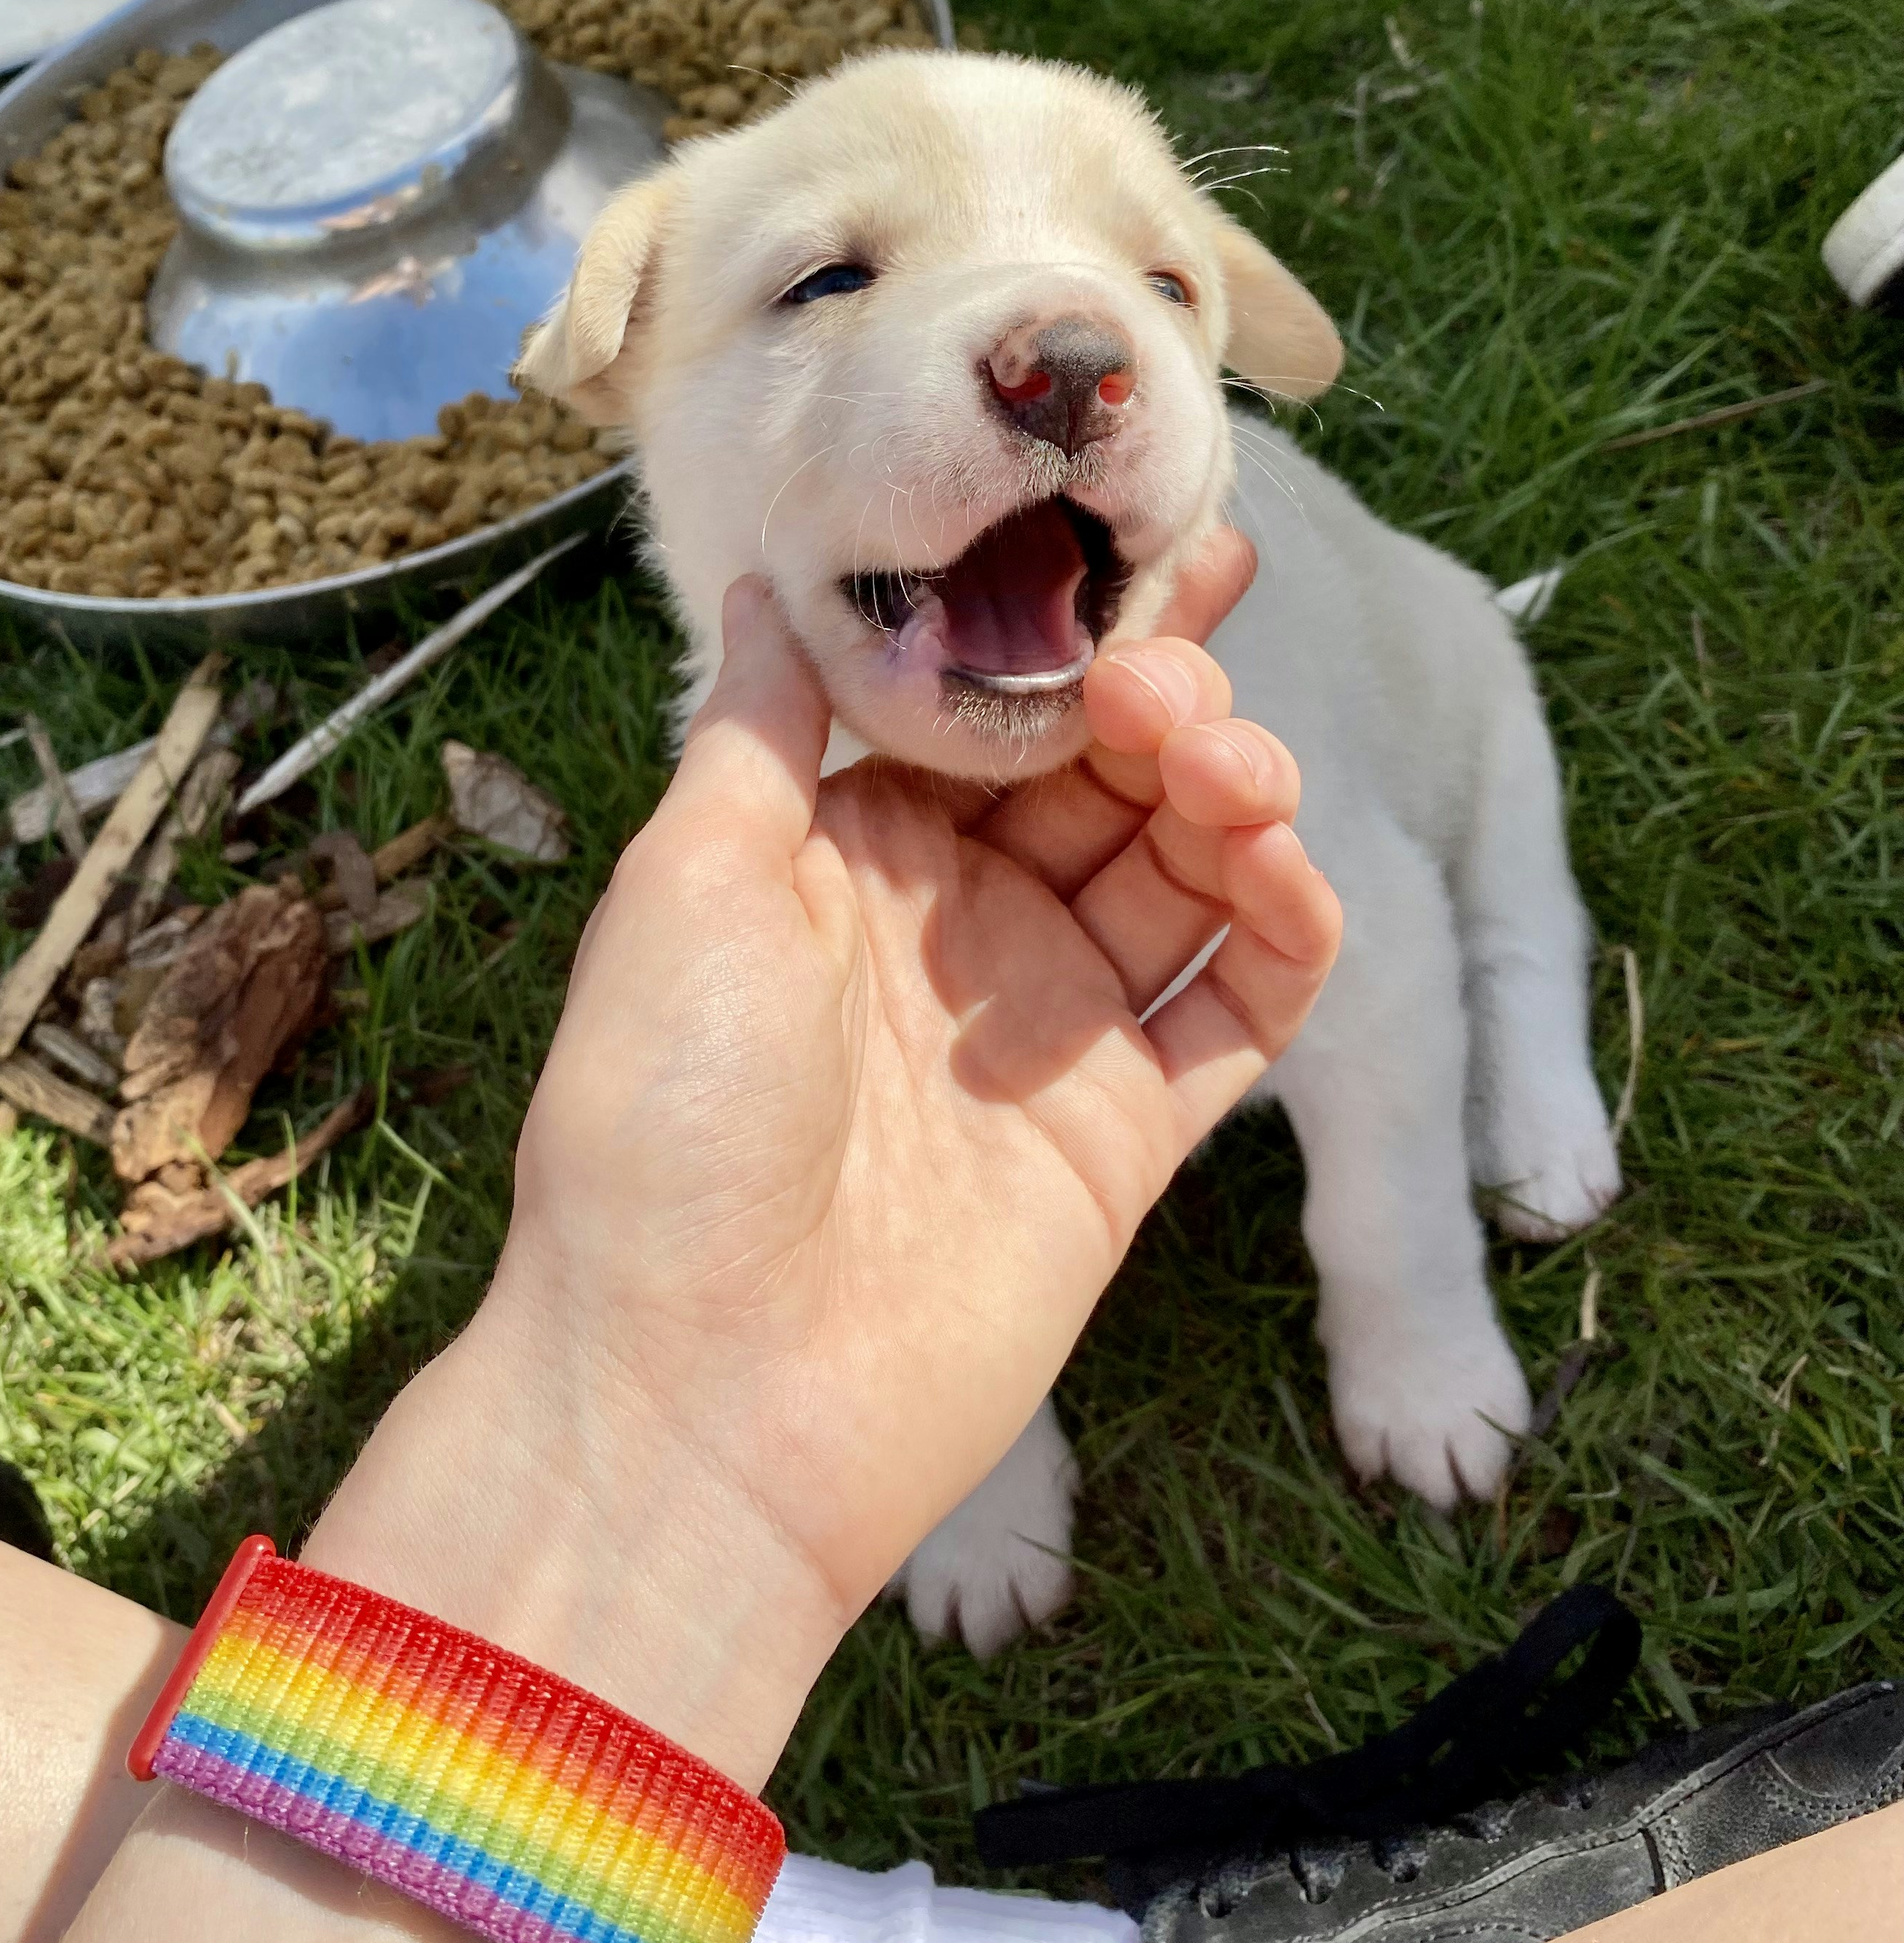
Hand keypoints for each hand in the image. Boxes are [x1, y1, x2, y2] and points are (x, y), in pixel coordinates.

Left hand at [313, 534, 1339, 1781]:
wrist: (701, 1394)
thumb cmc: (661, 1123)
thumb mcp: (687, 884)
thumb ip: (757, 725)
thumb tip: (763, 580)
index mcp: (849, 856)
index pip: (992, 710)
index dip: (1072, 633)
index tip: (1154, 548)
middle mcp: (959, 930)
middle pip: (1105, 776)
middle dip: (1161, 702)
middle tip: (1175, 677)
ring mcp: (1051, 1030)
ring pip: (1186, 871)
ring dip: (1230, 796)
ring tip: (1227, 764)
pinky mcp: (1128, 1134)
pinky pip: (1239, 1004)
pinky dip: (1281, 927)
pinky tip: (1281, 868)